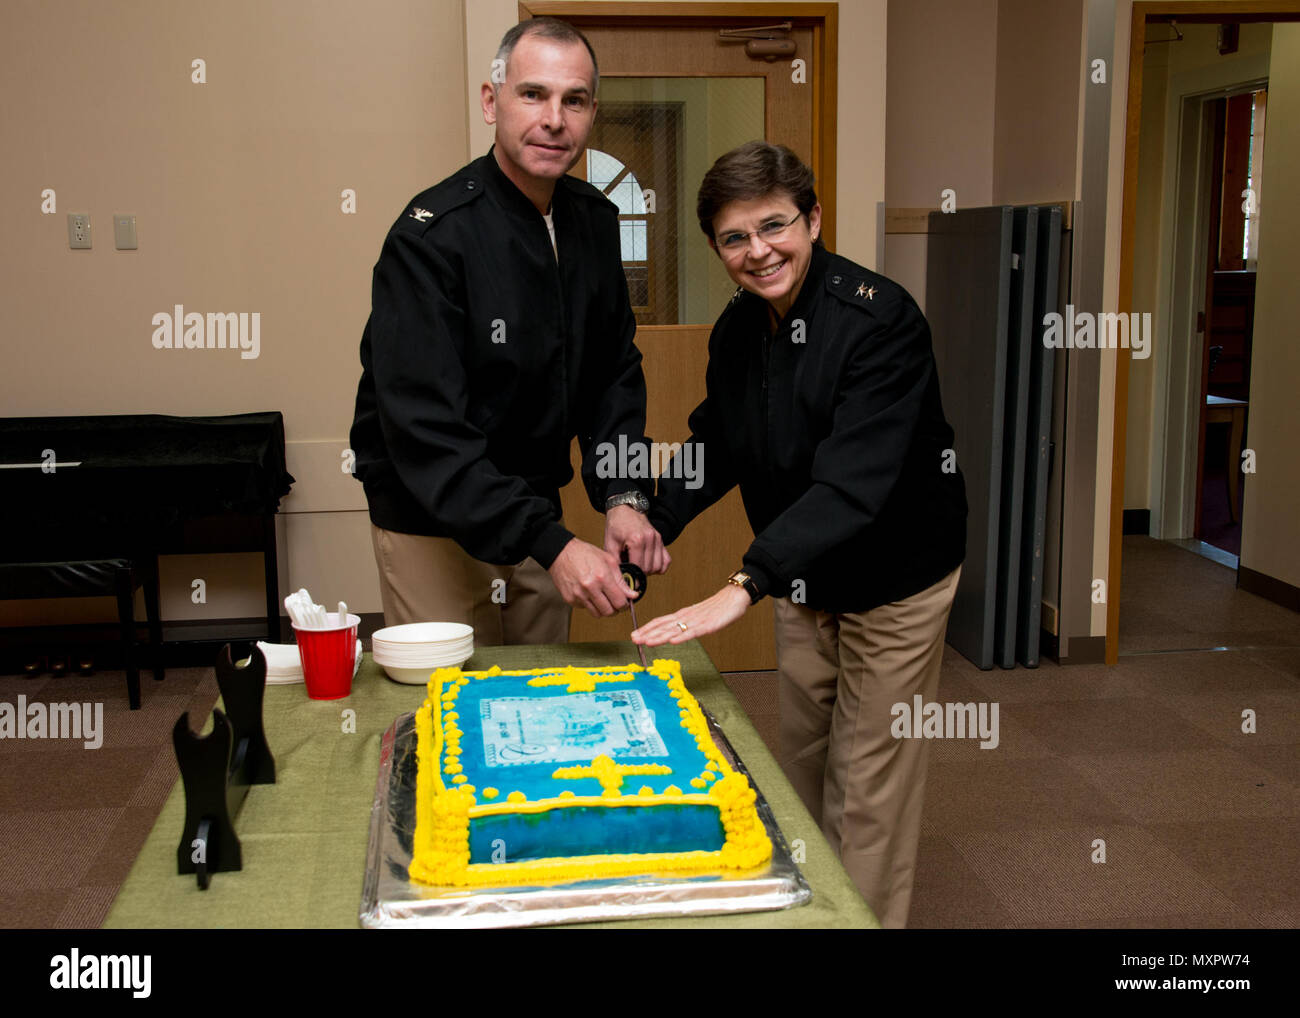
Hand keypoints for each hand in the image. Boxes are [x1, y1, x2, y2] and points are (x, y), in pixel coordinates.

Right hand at [547, 538, 631, 617]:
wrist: (560, 553)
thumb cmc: (584, 553)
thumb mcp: (608, 561)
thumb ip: (621, 580)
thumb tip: (632, 594)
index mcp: (602, 577)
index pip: (619, 602)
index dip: (625, 605)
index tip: (625, 602)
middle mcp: (590, 588)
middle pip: (609, 612)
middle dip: (615, 609)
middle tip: (615, 602)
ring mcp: (578, 595)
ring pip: (597, 614)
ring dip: (603, 608)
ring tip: (602, 598)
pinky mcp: (570, 599)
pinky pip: (585, 608)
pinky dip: (590, 604)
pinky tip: (589, 593)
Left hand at [604, 504, 670, 573]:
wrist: (625, 509)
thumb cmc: (616, 525)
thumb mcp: (609, 544)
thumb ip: (616, 562)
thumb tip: (622, 579)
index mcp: (636, 540)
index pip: (639, 568)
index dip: (632, 576)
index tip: (626, 577)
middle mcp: (650, 539)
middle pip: (649, 569)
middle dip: (639, 573)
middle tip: (630, 568)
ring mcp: (657, 539)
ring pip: (658, 567)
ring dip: (649, 571)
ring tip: (638, 565)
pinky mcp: (661, 540)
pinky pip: (666, 561)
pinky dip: (659, 566)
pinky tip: (649, 563)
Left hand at [630, 584, 750, 645]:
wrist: (734, 597)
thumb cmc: (717, 607)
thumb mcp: (697, 616)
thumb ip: (685, 624)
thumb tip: (672, 632)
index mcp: (683, 615)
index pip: (660, 621)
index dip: (647, 628)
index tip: (634, 634)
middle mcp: (686, 617)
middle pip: (664, 626)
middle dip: (647, 633)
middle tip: (633, 639)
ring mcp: (696, 621)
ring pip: (674, 630)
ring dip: (659, 636)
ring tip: (646, 641)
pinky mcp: (708, 626)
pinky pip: (693, 632)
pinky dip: (681, 637)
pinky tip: (673, 641)